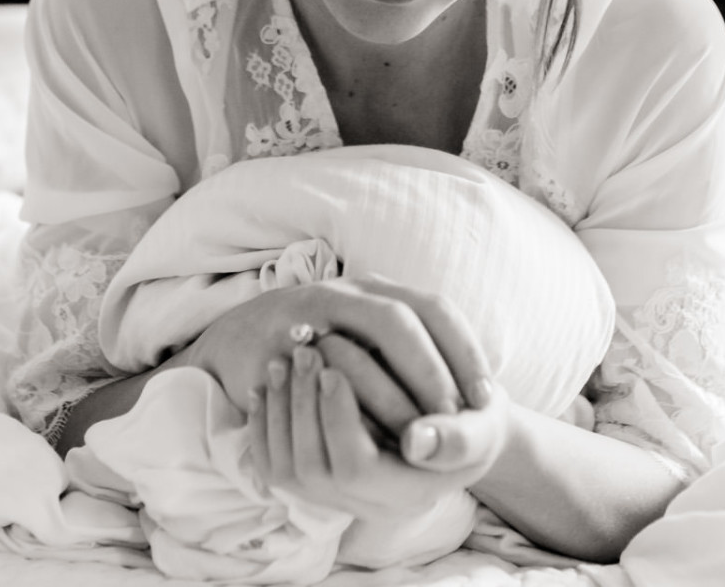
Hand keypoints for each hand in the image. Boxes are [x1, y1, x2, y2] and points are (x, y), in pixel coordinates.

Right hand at [185, 275, 491, 435]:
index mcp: (377, 290)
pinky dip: (342, 404)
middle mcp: (345, 292)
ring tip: (418, 435)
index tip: (486, 397)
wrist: (238, 338)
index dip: (465, 350)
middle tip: (457, 417)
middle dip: (433, 370)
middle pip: (401, 320)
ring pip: (357, 347)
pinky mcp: (277, 345)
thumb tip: (472, 395)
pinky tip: (361, 433)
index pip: (435, 308)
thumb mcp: (366, 336)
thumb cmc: (318, 345)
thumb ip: (408, 352)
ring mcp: (307, 314)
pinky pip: (315, 373)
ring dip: (393, 394)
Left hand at [246, 344, 509, 525]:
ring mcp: (341, 497)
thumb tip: (416, 443)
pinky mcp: (319, 484)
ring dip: (282, 408)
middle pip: (315, 467)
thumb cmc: (474, 420)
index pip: (356, 468)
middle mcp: (371, 505)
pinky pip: (273, 466)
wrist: (458, 429)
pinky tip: (265, 386)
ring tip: (283, 360)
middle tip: (302, 351)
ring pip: (290, 467)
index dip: (338, 418)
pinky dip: (264, 423)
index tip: (332, 368)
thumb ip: (457, 439)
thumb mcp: (483, 428)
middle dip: (304, 404)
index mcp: (409, 492)